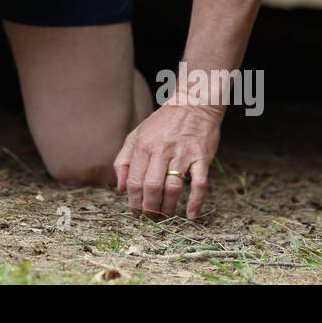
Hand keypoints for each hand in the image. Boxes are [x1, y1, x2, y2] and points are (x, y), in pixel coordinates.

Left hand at [114, 101, 222, 219]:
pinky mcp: (202, 157)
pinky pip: (199, 183)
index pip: (134, 180)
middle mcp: (161, 150)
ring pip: (172, 187)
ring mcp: (182, 154)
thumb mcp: (136, 135)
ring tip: (165, 216)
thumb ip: (123, 160)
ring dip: (168, 207)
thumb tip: (119, 188)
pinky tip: (191, 214)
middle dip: (149, 208)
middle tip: (150, 219)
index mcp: (143, 145)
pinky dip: (196, 201)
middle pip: (151, 187)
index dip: (133, 201)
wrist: (193, 103)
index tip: (135, 212)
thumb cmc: (162, 122)